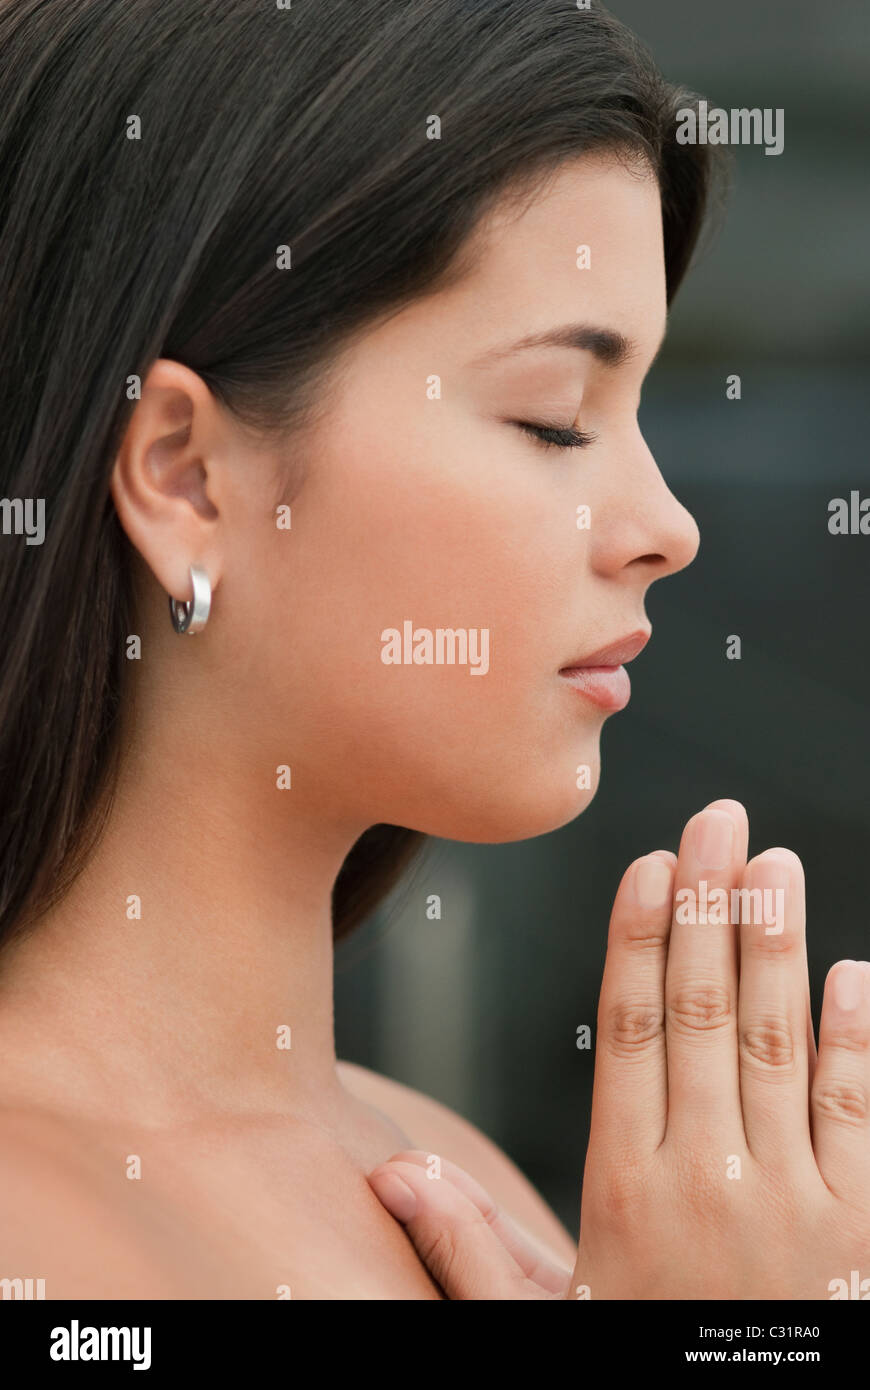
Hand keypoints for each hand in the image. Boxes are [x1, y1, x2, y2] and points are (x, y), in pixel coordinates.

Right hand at [368, 799, 869, 1298]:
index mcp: (627, 1191)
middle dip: (708, 907)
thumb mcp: (542, 1324)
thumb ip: (469, 1244)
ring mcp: (792, 1204)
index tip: (648, 868)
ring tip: (774, 864)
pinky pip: (858, 1117)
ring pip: (781, 1046)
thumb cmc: (642, 1371)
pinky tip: (856, 977)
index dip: (638, 943)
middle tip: (718, 821)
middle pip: (706, 1015)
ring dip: (778, 946)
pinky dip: (859, 1043)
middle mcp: (708, 1180)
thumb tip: (393, 1172)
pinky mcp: (859, 1232)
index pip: (631, 1035)